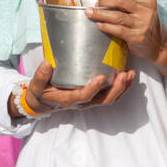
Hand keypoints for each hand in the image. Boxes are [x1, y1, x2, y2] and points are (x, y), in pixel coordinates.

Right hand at [9, 60, 135, 117]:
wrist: (44, 103)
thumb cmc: (41, 92)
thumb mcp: (36, 86)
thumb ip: (40, 76)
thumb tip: (47, 64)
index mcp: (69, 99)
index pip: (84, 96)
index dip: (93, 89)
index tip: (101, 78)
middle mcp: (83, 102)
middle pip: (104, 100)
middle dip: (116, 89)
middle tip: (124, 75)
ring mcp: (91, 100)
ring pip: (111, 98)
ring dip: (123, 88)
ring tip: (130, 74)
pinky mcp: (96, 96)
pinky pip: (112, 95)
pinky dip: (123, 87)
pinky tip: (129, 75)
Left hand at [86, 0, 166, 61]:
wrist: (160, 45)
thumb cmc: (149, 23)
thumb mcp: (147, 5)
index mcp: (149, 0)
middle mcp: (147, 11)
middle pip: (121, 1)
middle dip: (105, 2)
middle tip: (95, 4)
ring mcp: (142, 25)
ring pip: (117, 16)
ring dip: (100, 14)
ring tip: (90, 13)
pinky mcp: (137, 37)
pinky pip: (118, 30)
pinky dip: (106, 26)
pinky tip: (99, 25)